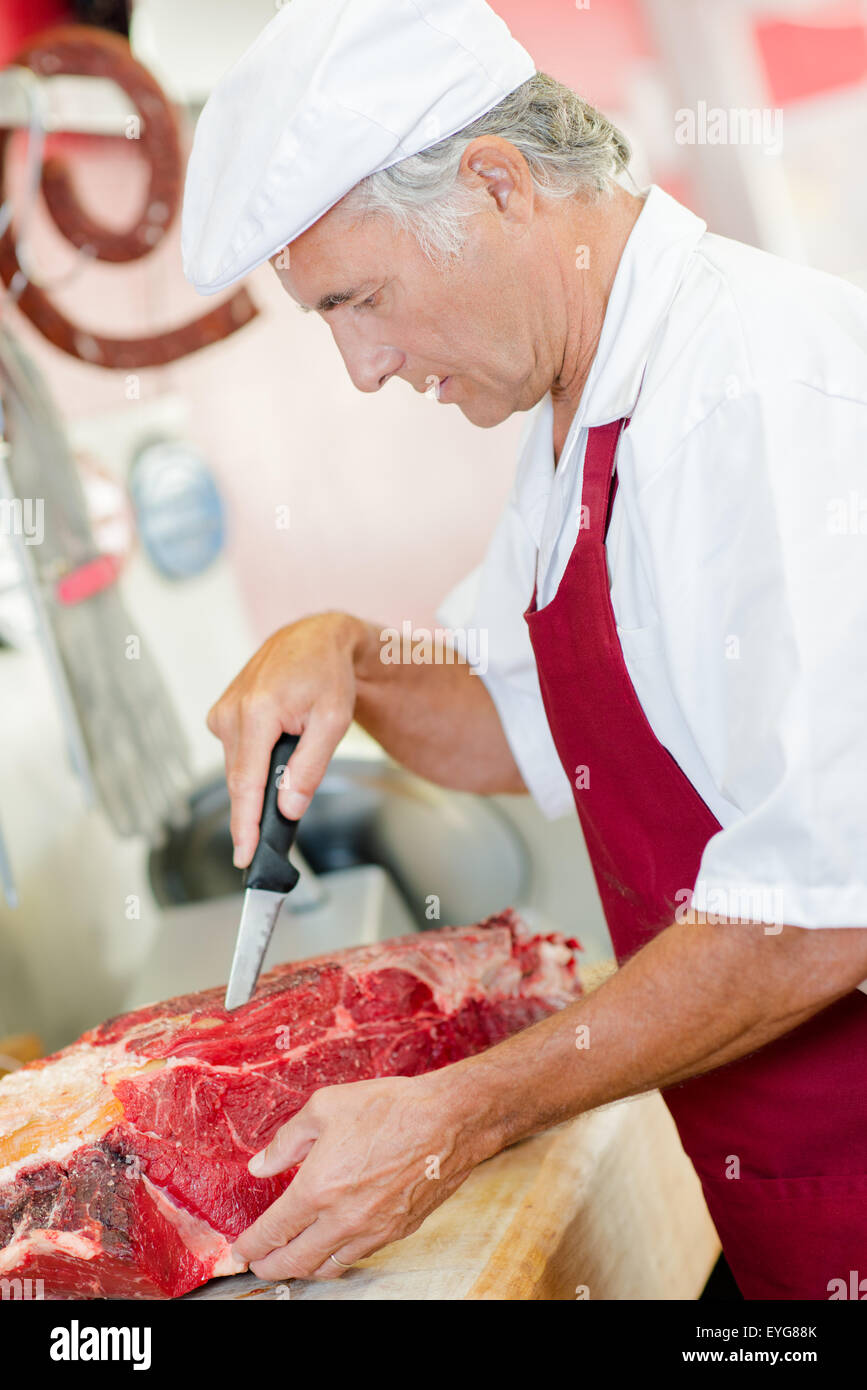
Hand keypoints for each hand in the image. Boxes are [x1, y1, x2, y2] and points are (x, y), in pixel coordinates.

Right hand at [207, 613, 365, 867]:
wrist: (313, 639)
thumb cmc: (327, 675)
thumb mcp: (333, 722)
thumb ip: (309, 768)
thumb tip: (288, 808)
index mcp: (259, 712)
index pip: (247, 782)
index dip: (245, 824)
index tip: (243, 855)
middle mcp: (232, 712)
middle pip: (240, 781)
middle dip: (253, 812)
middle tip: (268, 841)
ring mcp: (222, 712)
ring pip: (237, 770)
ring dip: (258, 783)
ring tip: (286, 773)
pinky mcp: (221, 714)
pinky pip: (236, 754)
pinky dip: (253, 764)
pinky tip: (274, 752)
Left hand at [231, 1069, 493, 1280]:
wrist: (448, 1120)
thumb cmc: (390, 1107)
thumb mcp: (325, 1107)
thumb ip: (286, 1141)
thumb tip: (260, 1165)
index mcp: (318, 1188)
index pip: (273, 1232)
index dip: (250, 1246)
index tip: (239, 1250)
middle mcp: (342, 1219)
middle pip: (296, 1263)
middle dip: (271, 1266)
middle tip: (258, 1263)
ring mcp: (372, 1229)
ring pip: (328, 1268)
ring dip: (305, 1268)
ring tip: (293, 1257)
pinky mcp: (398, 1231)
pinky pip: (358, 1256)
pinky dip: (338, 1258)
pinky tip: (333, 1244)